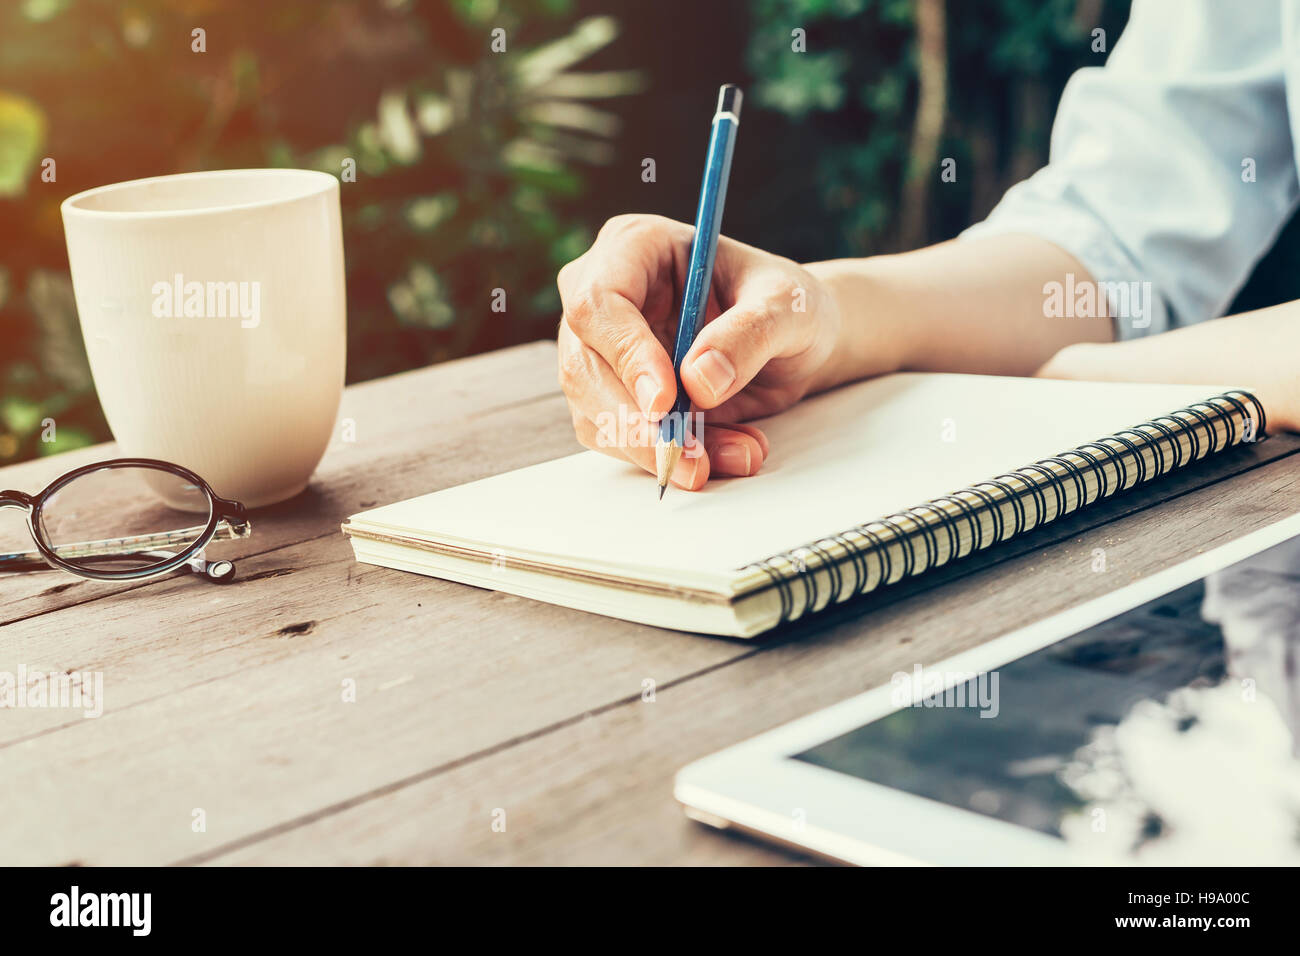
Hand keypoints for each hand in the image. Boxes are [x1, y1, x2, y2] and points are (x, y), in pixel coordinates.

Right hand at [556, 214, 842, 489]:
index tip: (665, 401)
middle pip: (585, 368)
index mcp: (634, 247)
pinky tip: (722, 455)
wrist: (792, 343)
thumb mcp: (787, 305)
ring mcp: (600, 351)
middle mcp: (602, 297)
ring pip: (597, 415)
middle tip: (694, 460)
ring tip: (738, 453)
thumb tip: (698, 381)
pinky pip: (621, 441)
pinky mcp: (611, 398)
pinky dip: (670, 459)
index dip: (626, 355)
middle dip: (639, 424)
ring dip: (662, 449)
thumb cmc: (785, 304)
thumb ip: (750, 332)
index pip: (599, 302)